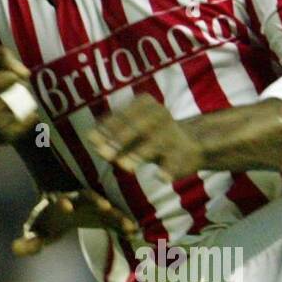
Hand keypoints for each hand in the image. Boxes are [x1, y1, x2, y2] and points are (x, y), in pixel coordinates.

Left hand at [13, 188, 137, 257]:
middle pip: (88, 197)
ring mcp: (95, 205)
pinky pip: (117, 217)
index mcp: (59, 201)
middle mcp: (80, 199)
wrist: (64, 200)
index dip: (62, 202)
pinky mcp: (107, 214)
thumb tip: (16, 249)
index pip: (60, 200)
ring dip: (117, 214)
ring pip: (108, 206)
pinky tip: (134, 231)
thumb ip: (29, 241)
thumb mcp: (36, 229)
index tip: (65, 206)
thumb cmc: (48, 217)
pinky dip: (125, 222)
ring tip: (128, 226)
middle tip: (104, 207)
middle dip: (95, 200)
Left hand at [89, 94, 203, 179]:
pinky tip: (160, 177)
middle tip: (103, 154)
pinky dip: (168, 169)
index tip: (92, 142)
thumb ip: (110, 135)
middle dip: (119, 140)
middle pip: (138, 126)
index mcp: (144, 104)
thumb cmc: (149, 136)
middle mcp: (160, 114)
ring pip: (155, 142)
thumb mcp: (128, 132)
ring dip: (138, 154)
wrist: (191, 145)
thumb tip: (90, 138)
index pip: (122, 114)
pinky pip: (176, 161)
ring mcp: (174, 132)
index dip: (107, 128)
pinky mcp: (186, 151)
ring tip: (123, 166)